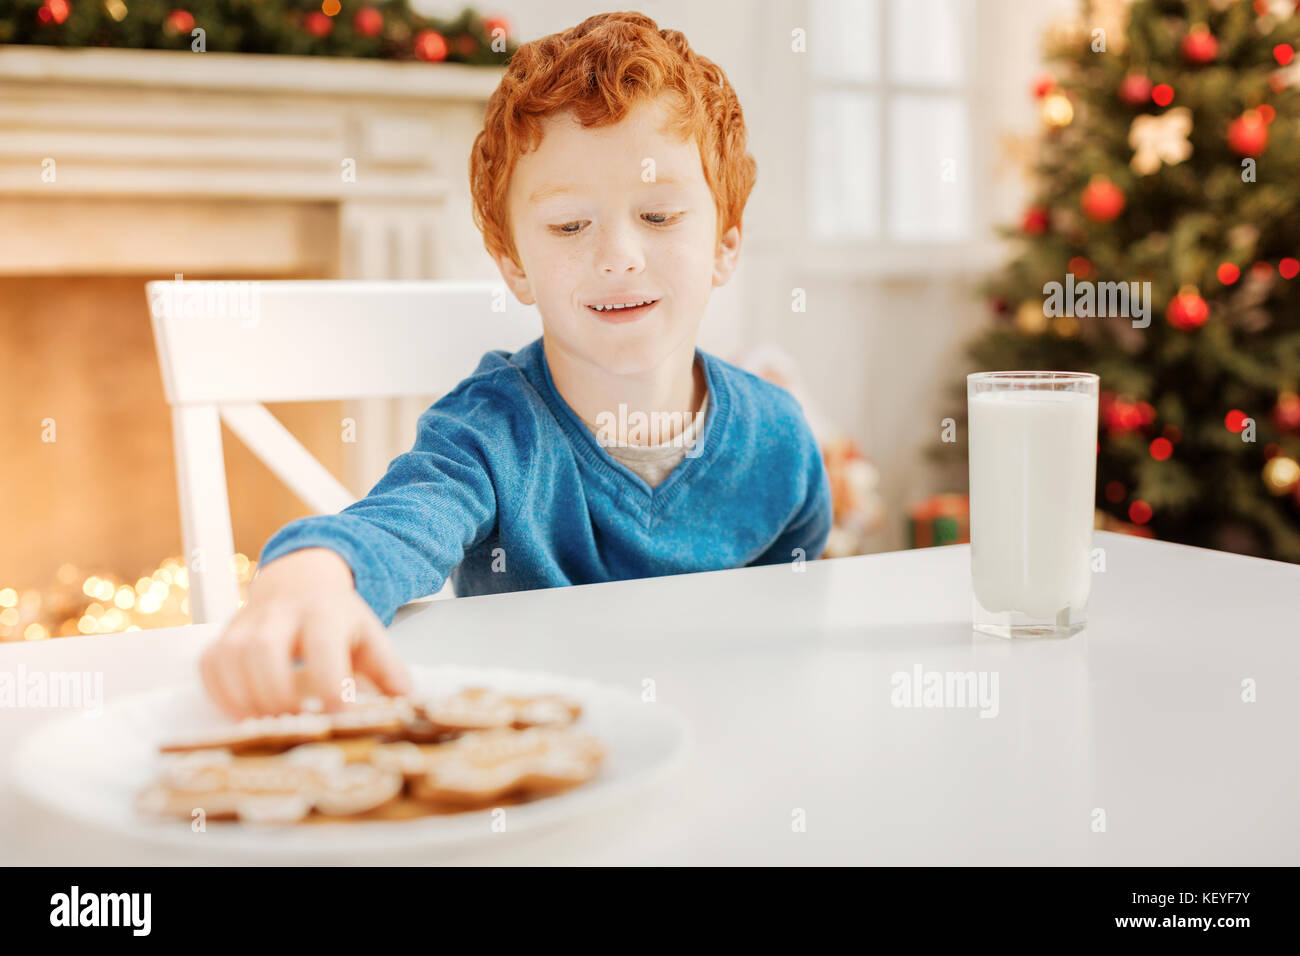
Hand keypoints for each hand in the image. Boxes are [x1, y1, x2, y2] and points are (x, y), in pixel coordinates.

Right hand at [200, 548, 412, 718]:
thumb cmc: (338, 619)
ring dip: (246, 698)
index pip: (323, 645)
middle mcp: (281, 612)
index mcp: (326, 612)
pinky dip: (220, 693)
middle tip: (292, 725)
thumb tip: (407, 704)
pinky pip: (209, 663)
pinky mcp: (224, 635)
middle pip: (264, 648)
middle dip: (276, 693)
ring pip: (231, 655)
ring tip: (267, 725)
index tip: (337, 718)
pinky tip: (242, 715)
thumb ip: (388, 670)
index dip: (329, 684)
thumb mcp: (369, 636)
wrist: (300, 581)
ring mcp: (248, 621)